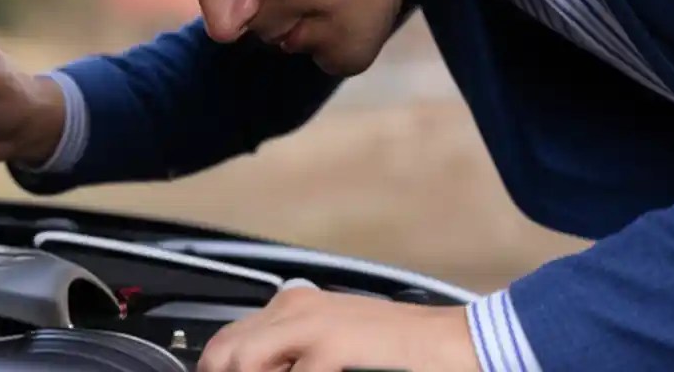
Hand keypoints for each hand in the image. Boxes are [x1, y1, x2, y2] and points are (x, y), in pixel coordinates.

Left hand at [198, 280, 478, 371]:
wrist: (457, 346)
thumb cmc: (401, 353)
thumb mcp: (334, 345)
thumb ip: (291, 355)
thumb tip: (247, 368)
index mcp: (292, 308)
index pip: (226, 342)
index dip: (215, 370)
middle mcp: (295, 311)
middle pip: (224, 353)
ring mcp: (312, 330)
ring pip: (244, 363)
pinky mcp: (331, 350)